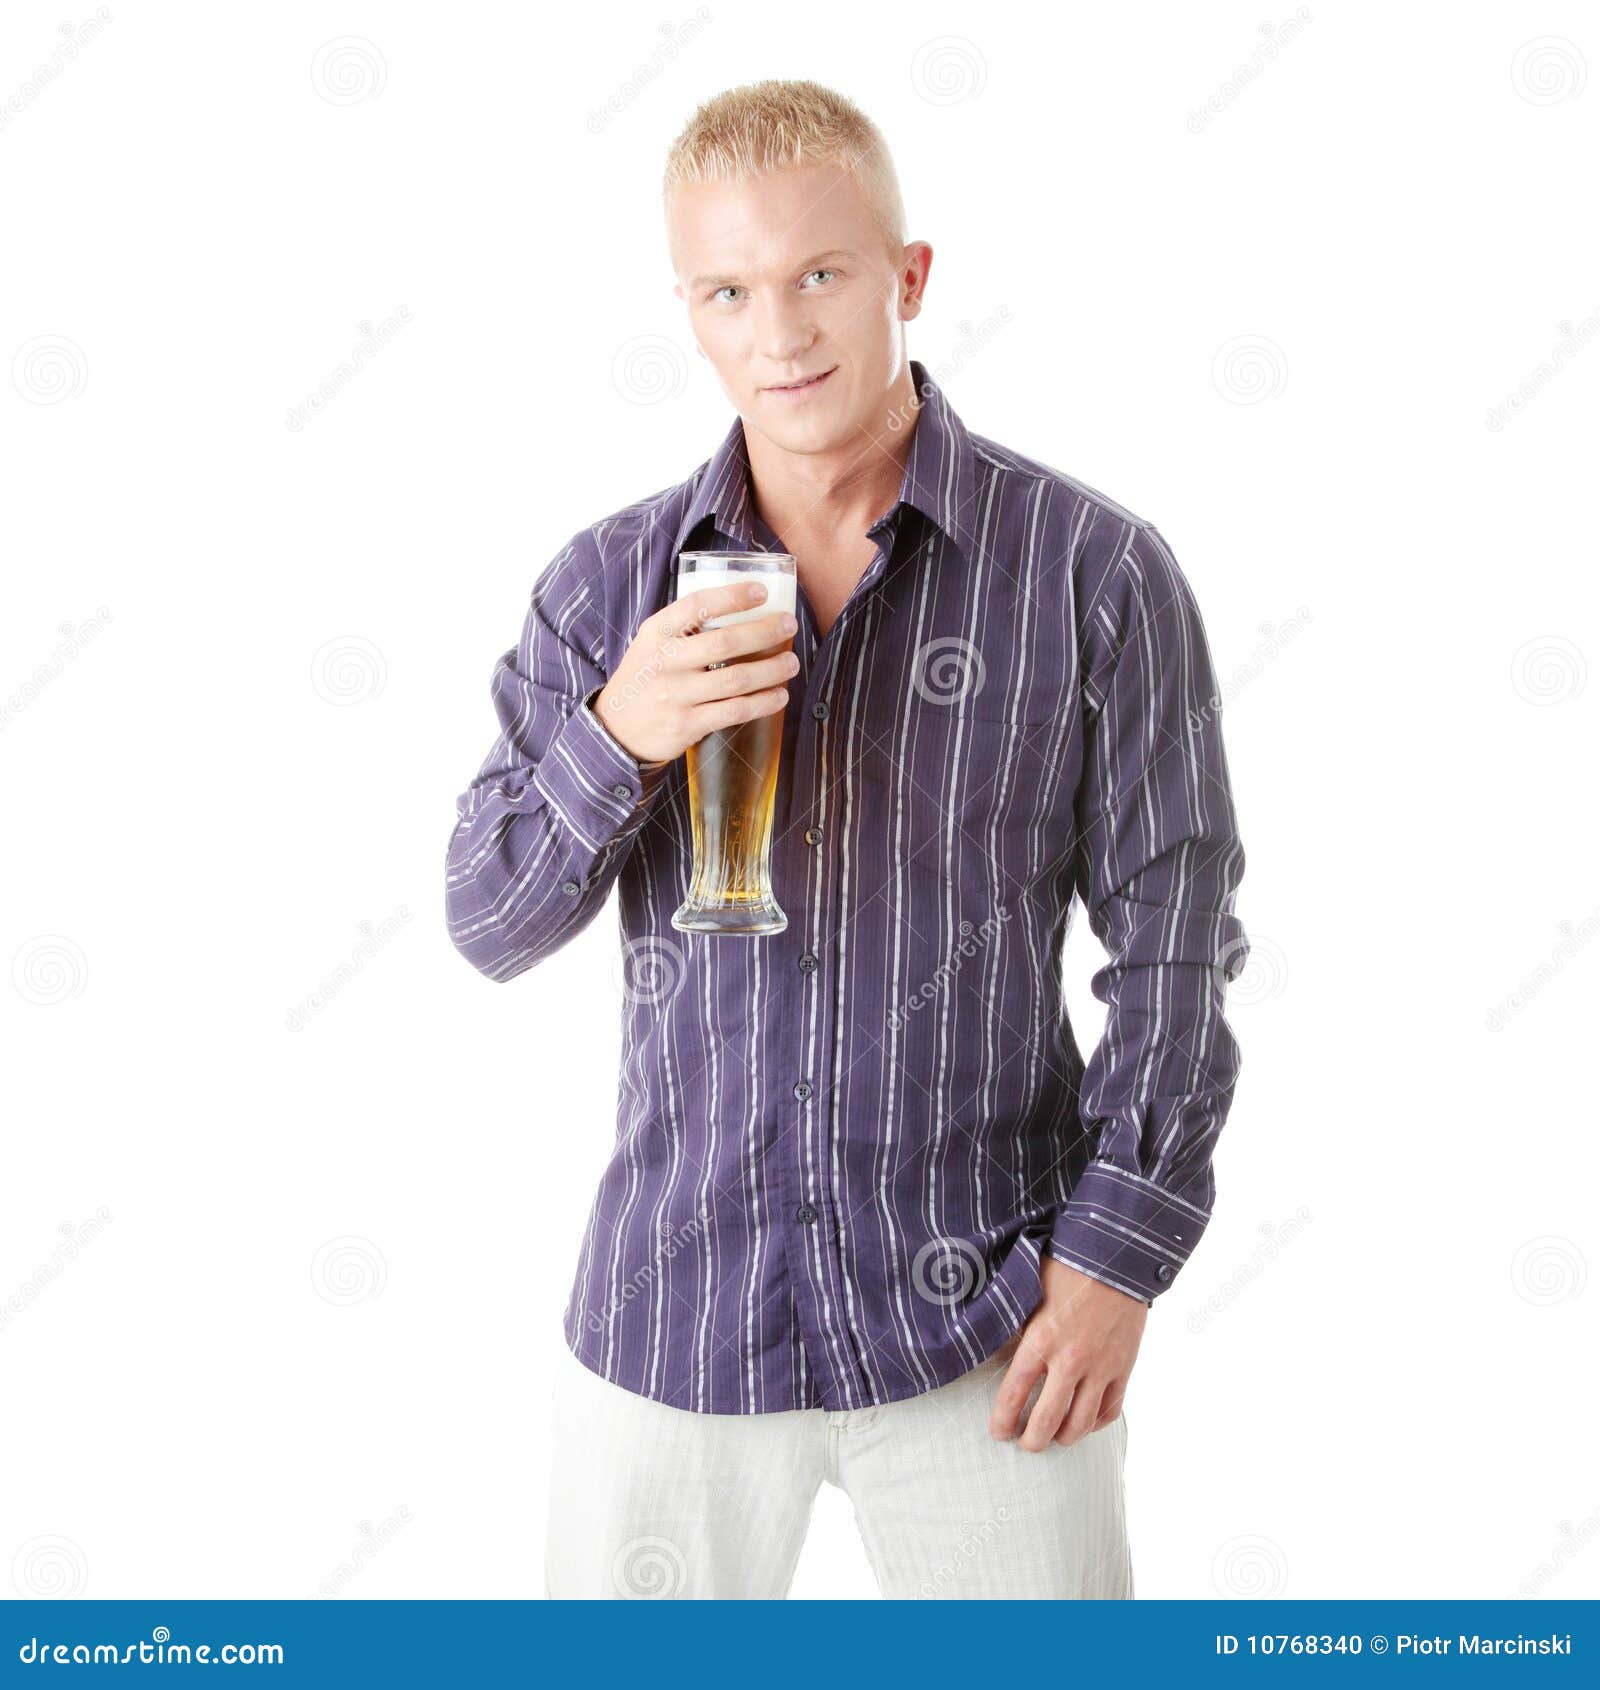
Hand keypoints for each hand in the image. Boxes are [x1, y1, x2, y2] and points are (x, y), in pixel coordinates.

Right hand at [590, 582, 797, 765]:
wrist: (616, 730)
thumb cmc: (645, 679)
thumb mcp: (651, 645)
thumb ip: (684, 629)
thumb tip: (739, 608)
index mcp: (657, 633)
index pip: (697, 606)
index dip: (733, 596)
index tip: (762, 591)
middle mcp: (666, 662)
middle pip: (725, 642)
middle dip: (765, 631)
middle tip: (789, 625)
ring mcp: (676, 695)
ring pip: (736, 680)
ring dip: (772, 670)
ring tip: (792, 662)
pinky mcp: (687, 725)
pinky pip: (734, 711)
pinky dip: (763, 703)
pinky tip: (780, 696)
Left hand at [988, 1256, 1146, 1451]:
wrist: (1115, 1256)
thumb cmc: (1066, 1269)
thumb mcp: (1030, 1293)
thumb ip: (1013, 1326)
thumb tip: (992, 1352)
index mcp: (1040, 1340)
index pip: (1013, 1396)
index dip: (1002, 1421)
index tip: (998, 1432)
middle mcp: (1070, 1360)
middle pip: (1046, 1420)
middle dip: (1032, 1441)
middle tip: (1025, 1444)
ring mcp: (1100, 1367)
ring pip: (1080, 1423)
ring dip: (1064, 1438)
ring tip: (1054, 1438)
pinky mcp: (1123, 1367)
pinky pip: (1109, 1410)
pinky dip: (1095, 1423)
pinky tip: (1084, 1422)